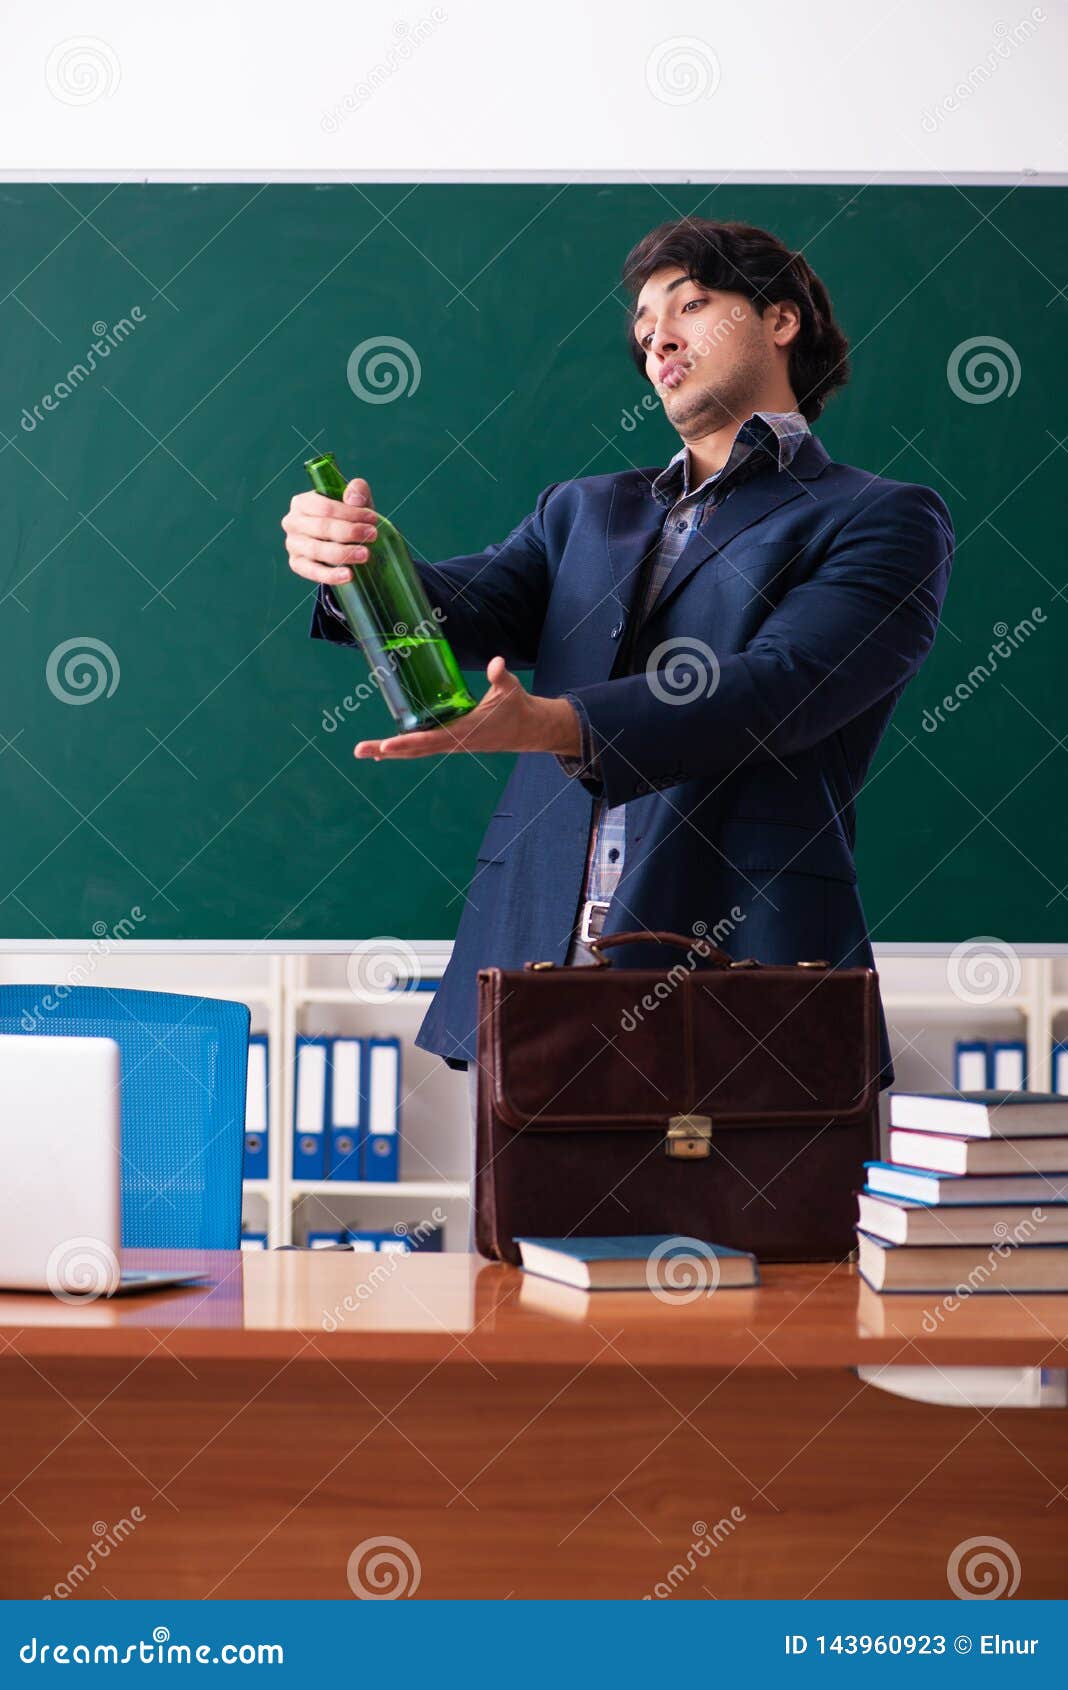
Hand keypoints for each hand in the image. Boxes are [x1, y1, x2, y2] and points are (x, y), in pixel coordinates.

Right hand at [282, 476, 378, 584]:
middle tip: (372, 535)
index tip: (373, 519)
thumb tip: (353, 498)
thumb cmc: (347, 519)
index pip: (325, 507)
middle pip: (322, 527)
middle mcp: (292, 522)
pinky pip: (312, 571)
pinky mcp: (296, 564)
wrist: (340, 543)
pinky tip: (348, 575)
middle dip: (350, 532)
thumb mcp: (355, 504)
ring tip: (365, 555)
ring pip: (317, 549)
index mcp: (302, 502)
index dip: (351, 513)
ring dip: (344, 553)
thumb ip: (357, 492)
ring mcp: (292, 544)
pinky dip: (330, 575)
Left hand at [354, 656, 581, 759]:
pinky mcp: (451, 741)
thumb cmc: (518, 708)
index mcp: (464, 732)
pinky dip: (403, 749)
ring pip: (416, 751)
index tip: (385, 745)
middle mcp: (453, 742)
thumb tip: (496, 663)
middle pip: (414, 750)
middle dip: (386, 750)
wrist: (529, 729)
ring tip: (364, 751)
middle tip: (359, 750)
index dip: (407, 743)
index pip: (430, 740)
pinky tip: (386, 751)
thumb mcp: (510, 690)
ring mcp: (451, 744)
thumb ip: (500, 676)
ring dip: (389, 752)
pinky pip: (423, 748)